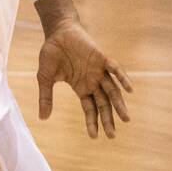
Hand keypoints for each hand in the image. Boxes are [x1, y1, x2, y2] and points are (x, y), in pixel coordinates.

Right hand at [37, 19, 132, 137]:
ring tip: (125, 118)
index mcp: (81, 88)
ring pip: (112, 91)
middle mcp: (93, 82)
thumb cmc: (51, 54)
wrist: (57, 33)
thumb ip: (46, 97)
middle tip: (112, 135)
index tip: (94, 137)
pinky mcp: (102, 59)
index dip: (92, 122)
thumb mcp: (45, 78)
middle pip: (104, 104)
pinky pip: (115, 70)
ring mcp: (99, 71)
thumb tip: (42, 118)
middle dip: (108, 119)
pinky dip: (123, 79)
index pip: (90, 109)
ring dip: (119, 104)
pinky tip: (129, 90)